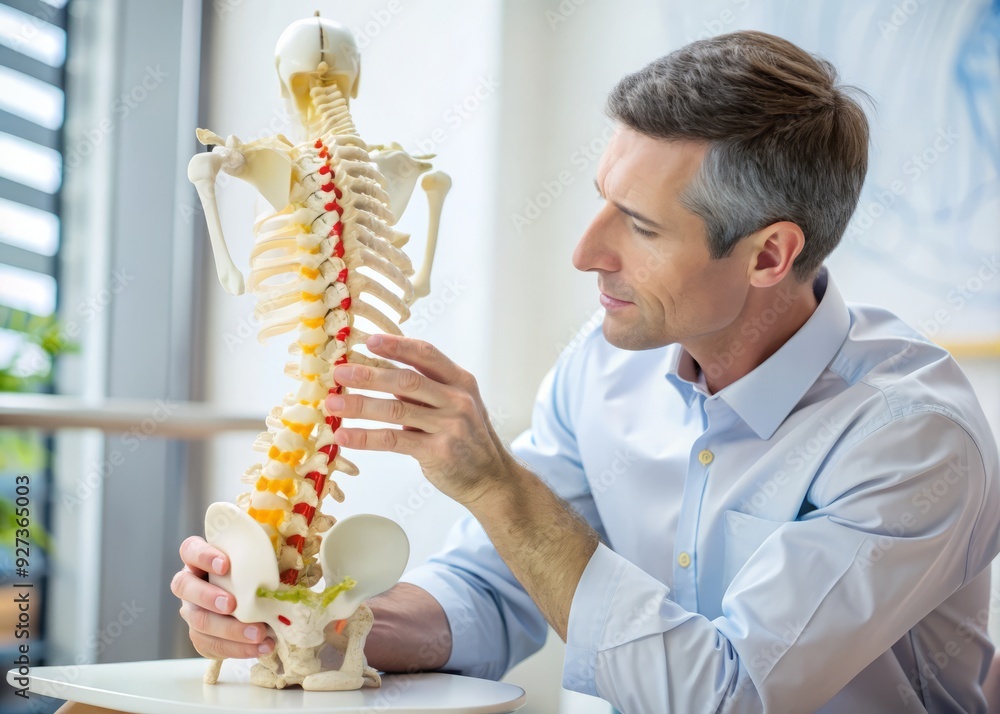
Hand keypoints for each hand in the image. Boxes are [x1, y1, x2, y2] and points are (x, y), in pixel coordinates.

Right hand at [170, 536, 273, 658]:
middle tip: (232, 605)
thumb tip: (289, 556)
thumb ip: (261, 555)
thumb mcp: (254, 560)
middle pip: (184, 587)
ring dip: (229, 630)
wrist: (251, 604)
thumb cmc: (251, 573)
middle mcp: (191, 584)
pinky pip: (212, 645)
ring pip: (198, 622)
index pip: (190, 550)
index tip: (225, 564)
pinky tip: (261, 647)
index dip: (203, 556)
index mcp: (200, 559)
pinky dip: (238, 649)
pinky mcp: (200, 636)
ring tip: (258, 633)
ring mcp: (192, 611)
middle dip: (208, 597)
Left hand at [325, 334, 511, 507]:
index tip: (368, 340)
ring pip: (397, 410)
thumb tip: (377, 374)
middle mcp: (457, 400)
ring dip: (360, 406)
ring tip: (332, 404)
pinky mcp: (438, 452)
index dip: (397, 345)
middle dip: (369, 375)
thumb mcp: (454, 406)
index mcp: (460, 382)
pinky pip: (394, 440)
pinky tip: (345, 436)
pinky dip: (366, 437)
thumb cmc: (466, 439)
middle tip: (339, 372)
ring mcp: (450, 426)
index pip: (426, 354)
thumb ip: (424, 391)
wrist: (490, 478)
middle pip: (407, 380)